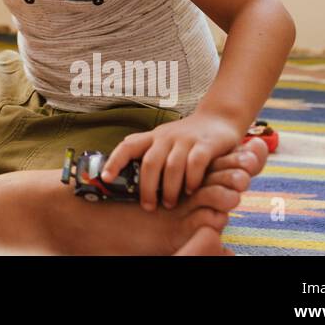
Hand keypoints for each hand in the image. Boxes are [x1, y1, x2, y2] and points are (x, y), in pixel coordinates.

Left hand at [101, 111, 242, 210]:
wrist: (218, 118)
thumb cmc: (186, 136)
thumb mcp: (163, 140)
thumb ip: (148, 152)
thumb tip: (123, 172)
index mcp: (152, 137)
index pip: (128, 146)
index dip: (114, 161)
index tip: (105, 178)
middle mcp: (166, 136)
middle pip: (150, 162)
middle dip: (147, 187)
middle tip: (148, 206)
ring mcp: (186, 140)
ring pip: (172, 166)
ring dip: (169, 188)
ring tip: (169, 204)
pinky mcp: (206, 145)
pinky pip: (195, 163)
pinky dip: (191, 179)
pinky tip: (190, 191)